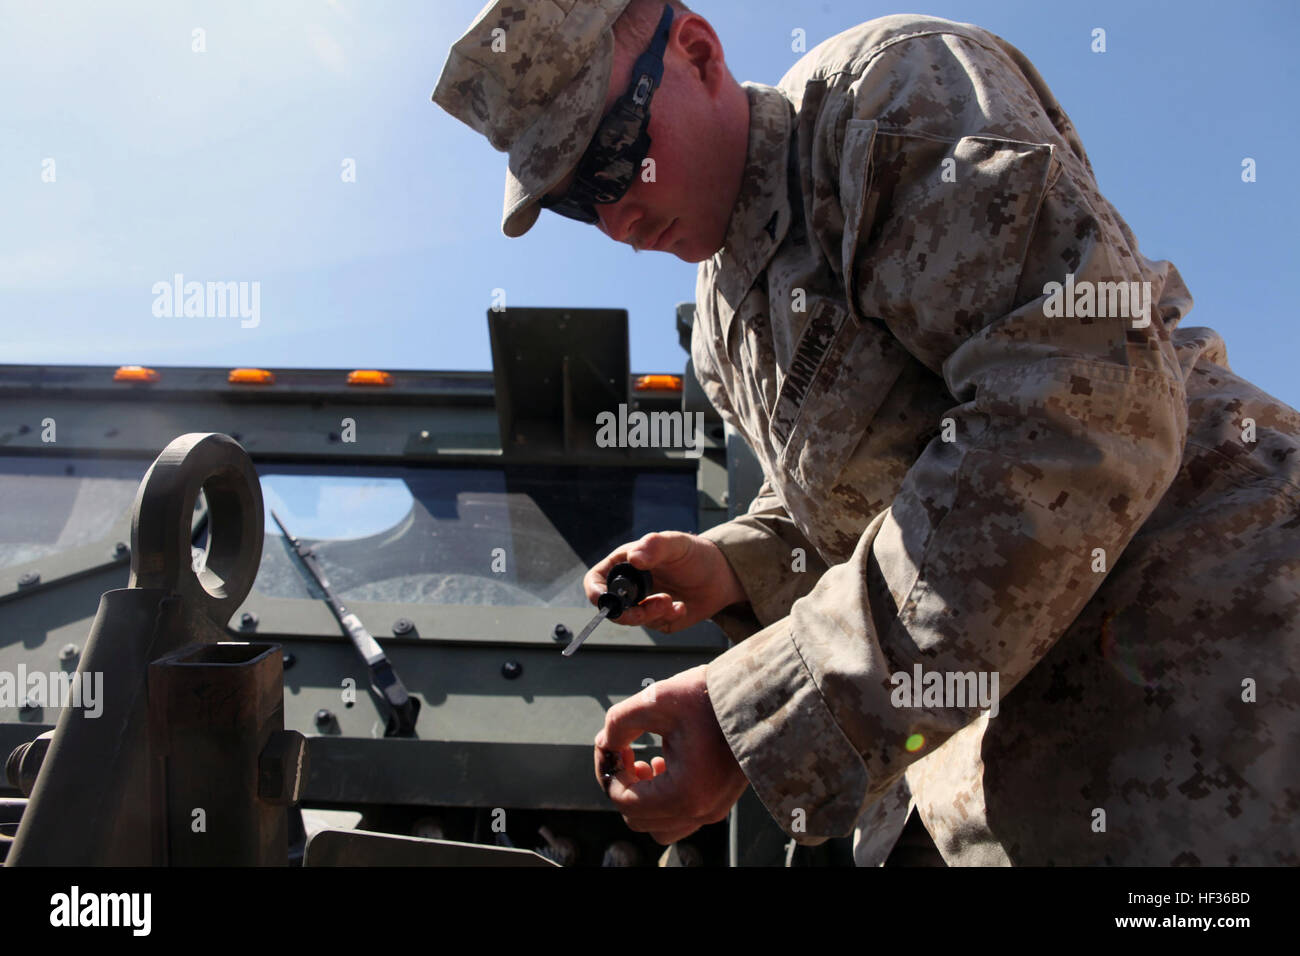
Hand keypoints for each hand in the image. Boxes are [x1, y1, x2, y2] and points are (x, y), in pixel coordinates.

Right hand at [584, 531, 745, 633]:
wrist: (720, 576)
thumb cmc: (695, 554)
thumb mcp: (677, 544)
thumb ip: (655, 547)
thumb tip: (633, 558)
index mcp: (624, 563)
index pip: (596, 580)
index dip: (596, 592)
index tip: (606, 601)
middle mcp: (629, 585)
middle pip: (610, 607)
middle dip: (629, 611)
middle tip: (655, 605)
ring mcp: (642, 603)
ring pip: (632, 619)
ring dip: (651, 614)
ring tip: (672, 602)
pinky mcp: (657, 619)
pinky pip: (654, 626)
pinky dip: (667, 618)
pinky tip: (681, 607)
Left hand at [595, 665, 748, 844]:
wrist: (759, 696)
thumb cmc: (711, 697)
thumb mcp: (655, 700)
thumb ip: (619, 724)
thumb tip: (605, 744)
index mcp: (684, 793)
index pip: (623, 801)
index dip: (608, 771)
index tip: (612, 744)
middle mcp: (701, 811)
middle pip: (637, 819)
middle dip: (623, 784)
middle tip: (624, 752)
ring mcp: (713, 810)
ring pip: (658, 826)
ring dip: (643, 798)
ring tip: (646, 763)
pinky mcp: (719, 802)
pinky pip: (679, 818)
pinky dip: (663, 799)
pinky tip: (665, 764)